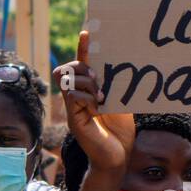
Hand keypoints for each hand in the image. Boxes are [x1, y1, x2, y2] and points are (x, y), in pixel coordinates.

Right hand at [53, 31, 125, 174]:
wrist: (117, 158)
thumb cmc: (120, 132)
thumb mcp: (121, 102)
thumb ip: (116, 86)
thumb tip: (123, 67)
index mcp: (88, 90)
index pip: (82, 63)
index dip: (83, 47)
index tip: (88, 32)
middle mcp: (77, 96)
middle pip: (68, 68)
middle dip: (82, 66)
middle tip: (98, 76)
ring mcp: (72, 107)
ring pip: (67, 79)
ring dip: (86, 82)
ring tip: (101, 95)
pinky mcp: (73, 118)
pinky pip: (72, 96)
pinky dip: (86, 97)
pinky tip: (98, 106)